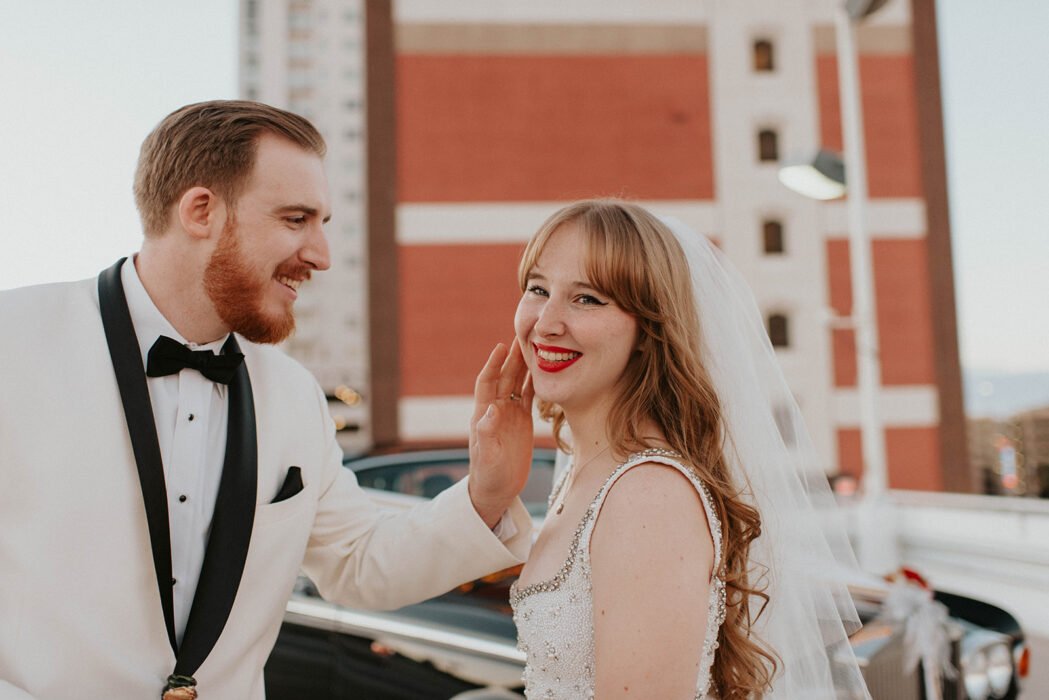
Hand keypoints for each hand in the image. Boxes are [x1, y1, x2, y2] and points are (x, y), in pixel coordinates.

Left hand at [468, 339, 534, 527]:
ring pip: (517, 383)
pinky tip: (545, 370)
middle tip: (523, 336)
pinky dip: (535, 383)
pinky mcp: (522, 422)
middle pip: (504, 377)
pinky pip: (529, 397)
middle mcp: (496, 410)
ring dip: (524, 366)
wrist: (497, 490)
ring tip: (536, 347)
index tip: (501, 347)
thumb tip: (491, 410)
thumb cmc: (488, 476)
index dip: (493, 364)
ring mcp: (510, 415)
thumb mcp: (487, 457)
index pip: (487, 382)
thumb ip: (487, 434)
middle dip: (512, 357)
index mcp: (484, 414)